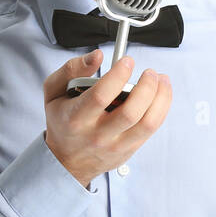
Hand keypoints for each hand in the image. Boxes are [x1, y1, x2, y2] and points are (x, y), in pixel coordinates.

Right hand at [42, 50, 172, 185]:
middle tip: (150, 72)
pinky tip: (161, 94)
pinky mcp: (129, 149)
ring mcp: (115, 145)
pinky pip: (152, 129)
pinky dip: (161, 108)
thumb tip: (98, 56)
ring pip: (147, 123)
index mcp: (76, 118)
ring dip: (160, 98)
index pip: (101, 96)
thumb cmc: (62, 122)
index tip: (127, 61)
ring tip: (161, 80)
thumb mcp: (54, 92)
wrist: (65, 160)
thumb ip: (71, 69)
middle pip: (130, 112)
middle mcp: (97, 134)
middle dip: (147, 87)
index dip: (118, 75)